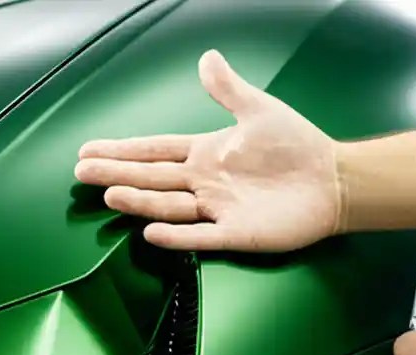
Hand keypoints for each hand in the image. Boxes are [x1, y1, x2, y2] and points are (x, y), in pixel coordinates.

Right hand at [74, 50, 342, 251]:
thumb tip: (206, 57)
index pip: (155, 151)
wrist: (333, 180)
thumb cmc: (298, 146)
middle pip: (152, 178)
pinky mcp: (236, 232)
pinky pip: (200, 236)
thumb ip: (228, 89)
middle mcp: (205, 182)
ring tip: (110, 194)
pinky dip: (177, 235)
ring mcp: (217, 208)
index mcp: (206, 153)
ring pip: (169, 205)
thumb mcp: (259, 110)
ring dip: (139, 201)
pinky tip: (150, 232)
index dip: (123, 150)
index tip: (90, 150)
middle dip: (117, 174)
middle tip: (82, 173)